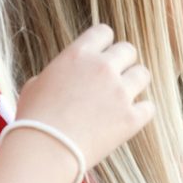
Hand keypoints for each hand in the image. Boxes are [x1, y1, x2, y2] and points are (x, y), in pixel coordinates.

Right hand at [16, 24, 152, 168]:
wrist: (44, 150)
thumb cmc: (33, 120)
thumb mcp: (36, 85)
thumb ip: (58, 73)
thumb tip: (65, 77)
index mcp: (78, 54)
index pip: (104, 32)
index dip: (104, 44)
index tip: (102, 56)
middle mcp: (103, 68)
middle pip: (128, 50)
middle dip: (122, 62)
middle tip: (114, 78)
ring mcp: (120, 92)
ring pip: (143, 74)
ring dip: (134, 84)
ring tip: (124, 97)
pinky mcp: (131, 118)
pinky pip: (149, 107)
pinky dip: (140, 112)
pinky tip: (129, 118)